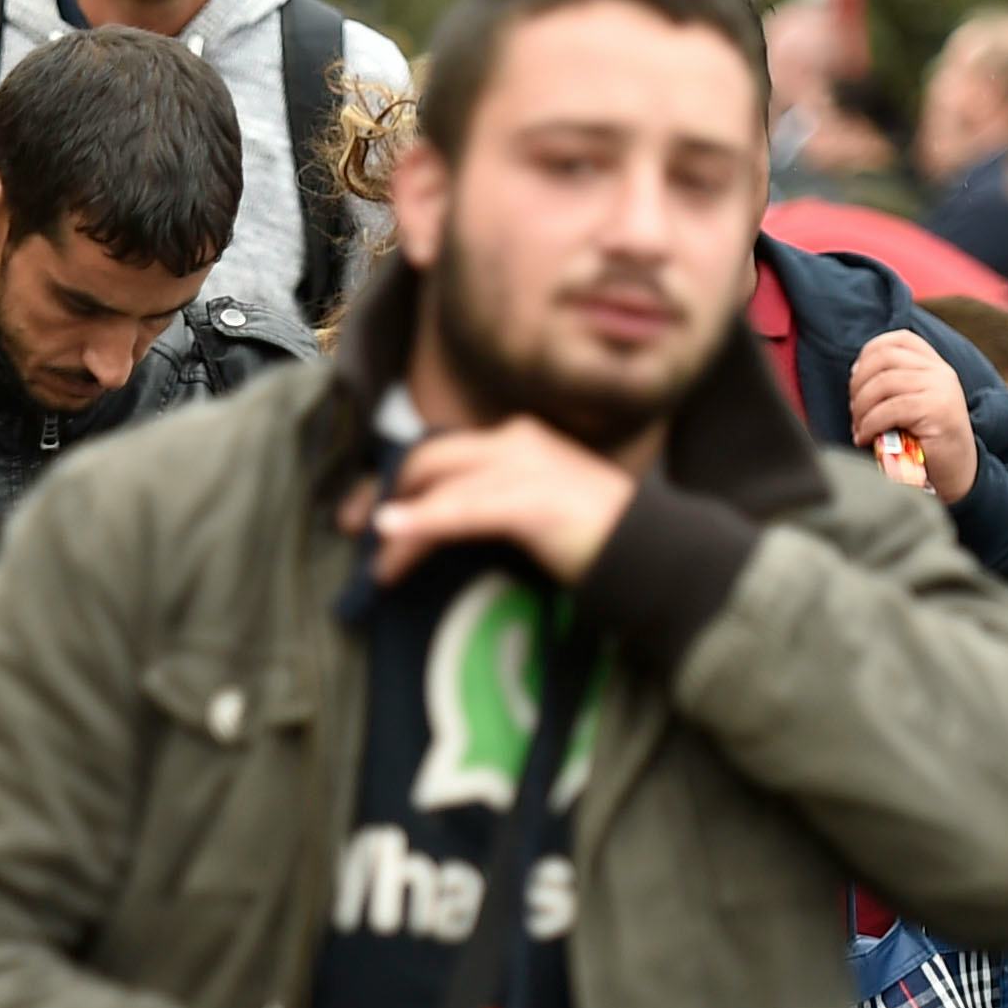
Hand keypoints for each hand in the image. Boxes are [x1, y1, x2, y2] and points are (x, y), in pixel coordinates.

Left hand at [362, 419, 640, 585]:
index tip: (364, 514)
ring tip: (380, 568)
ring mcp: (524, 467)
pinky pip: (460, 511)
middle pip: (428, 461)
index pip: (439, 451)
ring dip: (401, 531)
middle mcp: (515, 442)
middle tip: (354, 535)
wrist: (653, 550)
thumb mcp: (531, 507)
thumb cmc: (592, 536)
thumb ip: (487, 504)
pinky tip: (393, 532)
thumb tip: (432, 525)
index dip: (395, 480)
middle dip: (384, 496)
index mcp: (515, 439)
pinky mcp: (530, 501)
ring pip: (439, 490)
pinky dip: (421, 522)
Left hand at [846, 331, 978, 504]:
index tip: (857, 380)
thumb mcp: (909, 404)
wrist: (955, 472)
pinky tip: (865, 438)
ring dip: (861, 409)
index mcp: (934, 365)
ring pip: (883, 383)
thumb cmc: (923, 442)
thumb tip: (856, 373)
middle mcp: (940, 371)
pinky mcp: (937, 409)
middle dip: (858, 385)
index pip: (897, 340)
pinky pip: (889, 409)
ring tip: (860, 429)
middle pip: (884, 358)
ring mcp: (941, 388)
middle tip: (854, 411)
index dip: (868, 355)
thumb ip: (892, 384)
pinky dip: (869, 425)